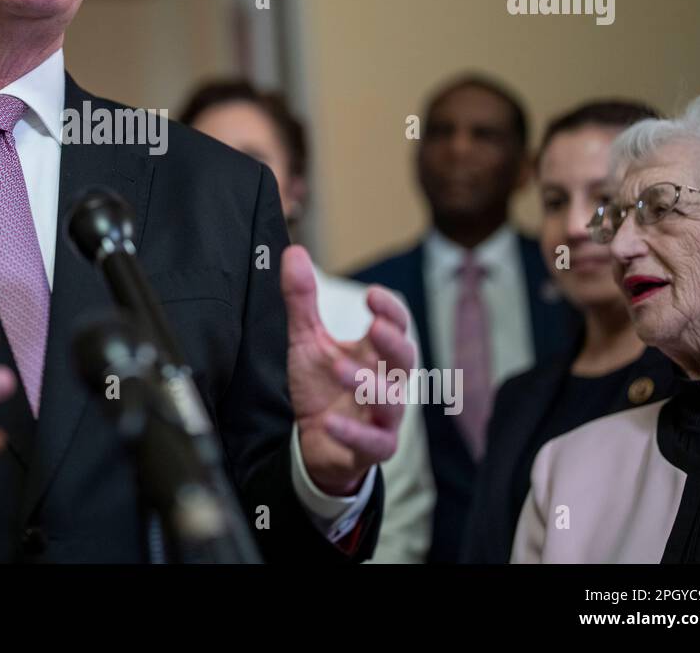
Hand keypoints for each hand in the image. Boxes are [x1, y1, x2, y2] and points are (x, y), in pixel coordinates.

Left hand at [282, 244, 414, 495]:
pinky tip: (331, 421)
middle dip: (393, 343)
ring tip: (340, 368)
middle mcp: (386, 382)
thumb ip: (302, 300)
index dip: (390, 311)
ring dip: (368, 385)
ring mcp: (383, 417)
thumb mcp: (307, 340)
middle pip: (405, 361)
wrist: (316, 441)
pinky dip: (354, 433)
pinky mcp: (373, 448)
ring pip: (391, 401)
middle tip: (374, 327)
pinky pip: (373, 442)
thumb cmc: (321, 387)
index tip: (372, 294)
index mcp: (375, 354)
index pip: (395, 327)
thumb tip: (294, 251)